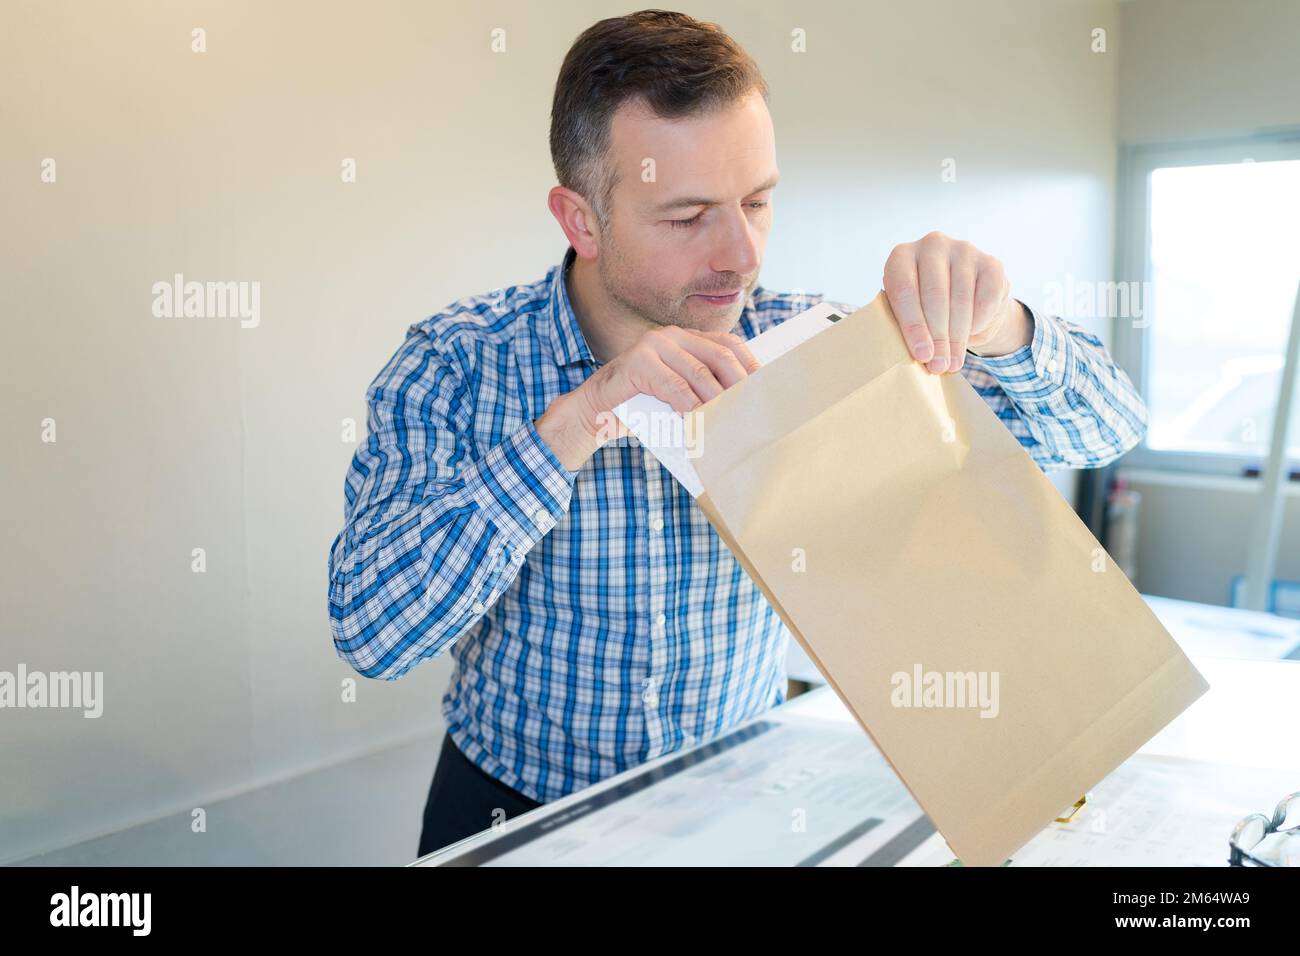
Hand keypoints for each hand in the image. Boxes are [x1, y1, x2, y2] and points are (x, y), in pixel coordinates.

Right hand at [536, 326, 760, 470]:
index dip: (751, 366)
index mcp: (686, 338)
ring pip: (699, 374)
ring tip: (732, 422)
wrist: (596, 410)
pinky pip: (674, 387)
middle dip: (740, 386)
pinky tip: (700, 423)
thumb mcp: (679, 393)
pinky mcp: (637, 362)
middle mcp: (672, 336)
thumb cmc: (641, 405)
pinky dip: (690, 408)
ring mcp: (653, 345)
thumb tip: (746, 403)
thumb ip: (704, 389)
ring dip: (718, 402)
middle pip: (720, 357)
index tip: (768, 390)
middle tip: (754, 410)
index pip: (729, 345)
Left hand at [882, 231, 1031, 373]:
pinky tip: (971, 336)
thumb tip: (922, 356)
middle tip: (939, 366)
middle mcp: (932, 244)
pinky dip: (979, 323)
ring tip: (953, 362)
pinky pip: (986, 299)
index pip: (905, 290)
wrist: (964, 295)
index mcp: (901, 256)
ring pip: (961, 301)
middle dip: (937, 337)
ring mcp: (964, 250)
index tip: (921, 355)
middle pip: (934, 296)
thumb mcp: (909, 313)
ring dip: (957, 338)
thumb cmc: (924, 309)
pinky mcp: (991, 262)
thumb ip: (908, 327)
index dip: (913, 326)